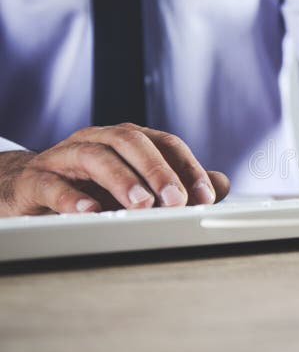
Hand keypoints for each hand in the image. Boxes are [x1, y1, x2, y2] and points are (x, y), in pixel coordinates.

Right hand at [0, 123, 229, 216]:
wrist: (24, 189)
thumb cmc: (87, 186)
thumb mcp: (136, 185)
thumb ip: (179, 184)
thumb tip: (222, 185)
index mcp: (126, 140)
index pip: (165, 143)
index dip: (187, 167)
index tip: (206, 196)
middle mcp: (97, 140)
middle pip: (132, 142)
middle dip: (159, 171)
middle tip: (176, 201)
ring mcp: (64, 156)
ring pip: (96, 156)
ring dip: (122, 180)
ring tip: (141, 205)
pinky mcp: (35, 179)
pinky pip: (52, 183)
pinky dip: (73, 197)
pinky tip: (90, 211)